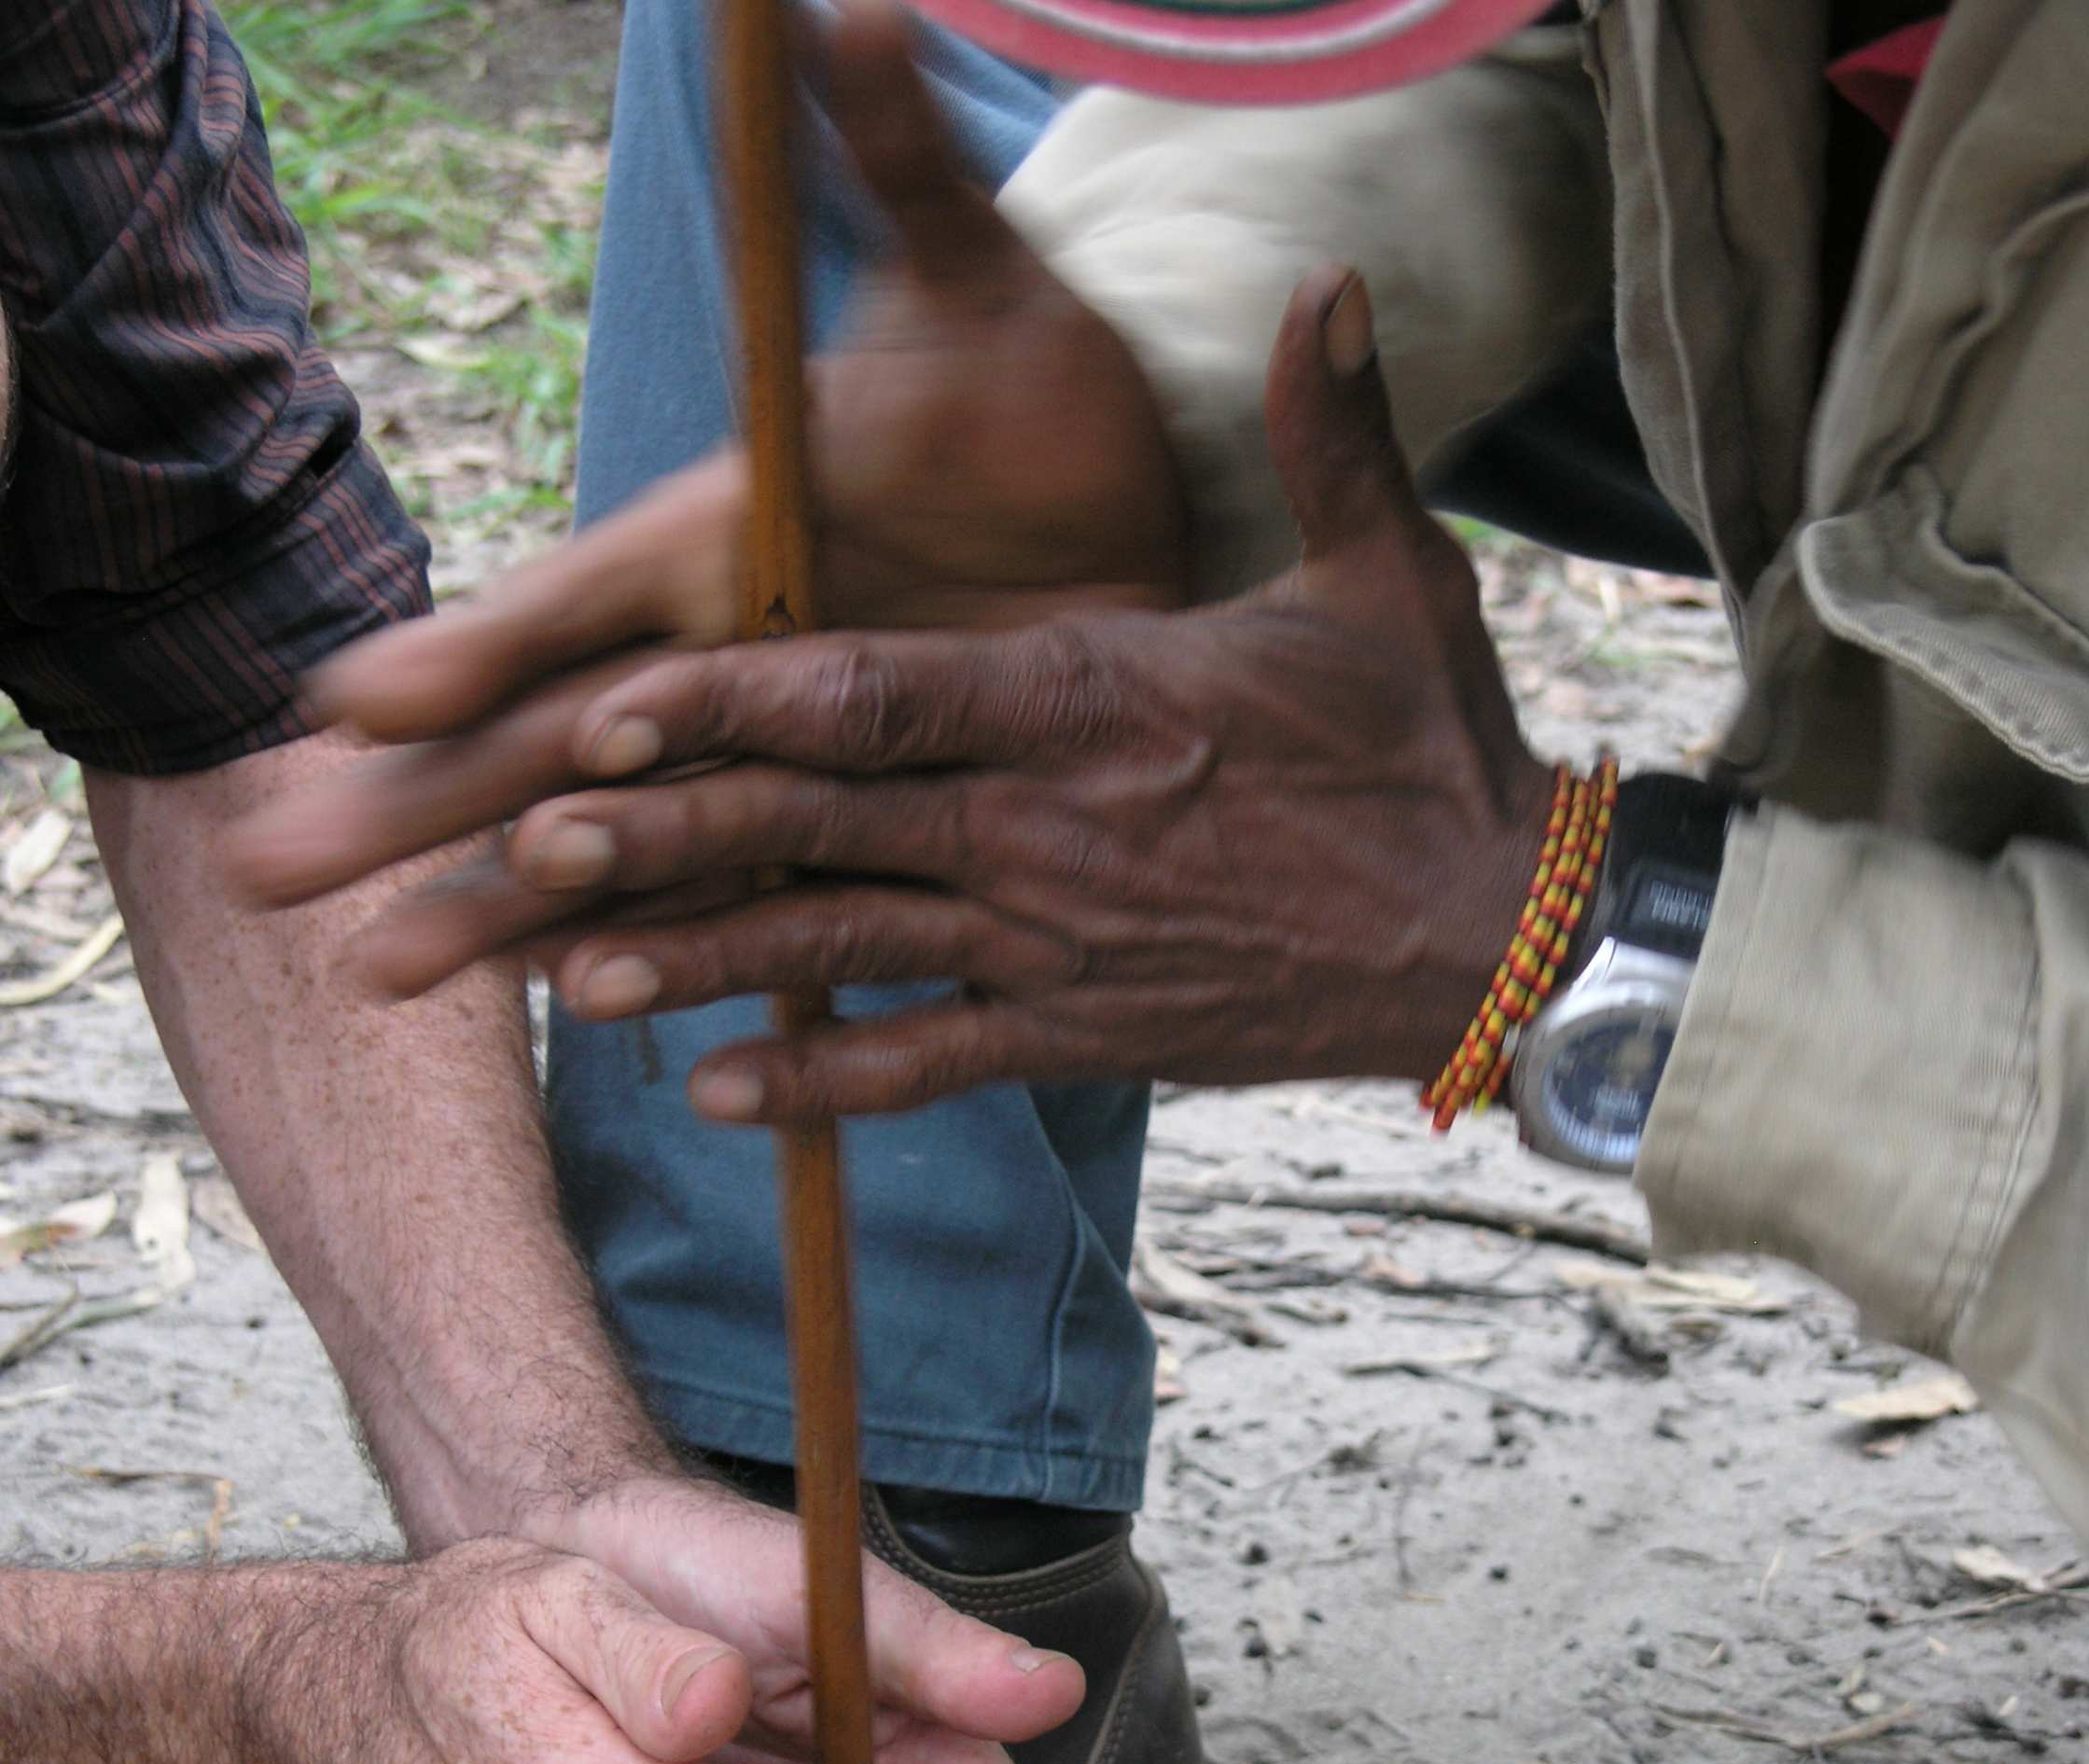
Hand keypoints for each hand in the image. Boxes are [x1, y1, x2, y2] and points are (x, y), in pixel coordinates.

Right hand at [231, 1, 1183, 917]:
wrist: (1131, 510)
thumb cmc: (1034, 388)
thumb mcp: (976, 281)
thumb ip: (899, 170)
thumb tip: (847, 9)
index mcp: (726, 530)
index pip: (575, 595)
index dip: (472, 649)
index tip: (355, 706)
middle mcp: (721, 647)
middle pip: (545, 737)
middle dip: (412, 808)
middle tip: (271, 874)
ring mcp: (770, 740)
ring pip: (614, 838)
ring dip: (496, 906)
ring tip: (378, 976)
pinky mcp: (844, 811)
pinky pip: (741, 899)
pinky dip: (666, 951)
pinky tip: (578, 1010)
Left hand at [298, 268, 1556, 1114]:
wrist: (1497, 938)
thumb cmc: (1431, 751)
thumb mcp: (1385, 574)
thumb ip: (1329, 428)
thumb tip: (1330, 274)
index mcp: (1087, 697)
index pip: (870, 690)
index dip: (728, 701)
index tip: (603, 701)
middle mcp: (1046, 826)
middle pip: (819, 821)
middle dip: (665, 832)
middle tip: (522, 844)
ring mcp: (1055, 941)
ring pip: (846, 948)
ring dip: (707, 962)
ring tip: (570, 978)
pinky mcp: (1080, 1033)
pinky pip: (928, 1064)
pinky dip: (823, 1084)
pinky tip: (709, 1094)